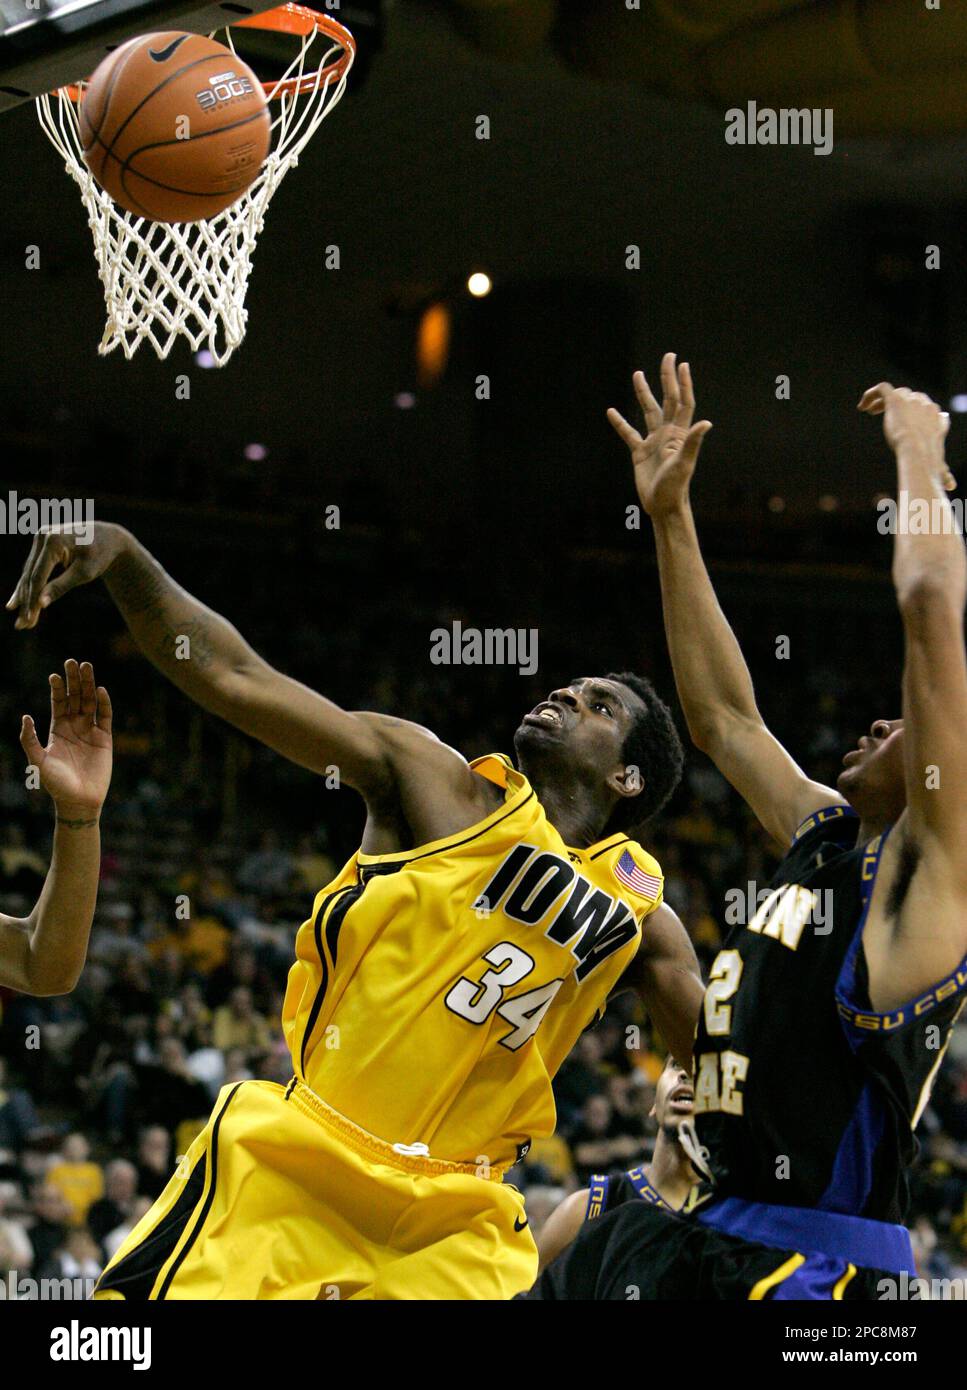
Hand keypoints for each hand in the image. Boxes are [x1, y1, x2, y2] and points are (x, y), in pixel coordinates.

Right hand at [6, 522, 126, 630]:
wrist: (108, 537)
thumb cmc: (100, 555)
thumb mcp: (84, 573)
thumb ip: (61, 586)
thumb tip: (41, 604)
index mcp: (54, 540)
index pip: (38, 576)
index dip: (32, 599)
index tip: (29, 619)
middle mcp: (42, 535)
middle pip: (30, 576)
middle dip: (26, 602)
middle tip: (22, 626)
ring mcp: (40, 538)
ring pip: (29, 574)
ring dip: (24, 598)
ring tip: (22, 622)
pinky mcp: (40, 544)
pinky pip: (32, 569)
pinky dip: (28, 587)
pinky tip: (17, 604)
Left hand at [21, 660, 112, 815]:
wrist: (78, 800)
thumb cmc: (55, 784)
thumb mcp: (37, 761)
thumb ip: (29, 739)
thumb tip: (25, 716)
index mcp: (57, 729)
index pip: (58, 702)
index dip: (57, 688)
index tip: (54, 675)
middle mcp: (74, 726)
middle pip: (75, 697)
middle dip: (74, 679)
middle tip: (73, 661)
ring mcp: (90, 731)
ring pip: (90, 702)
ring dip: (89, 685)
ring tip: (87, 667)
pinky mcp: (105, 739)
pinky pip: (106, 716)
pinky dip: (104, 703)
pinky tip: (100, 690)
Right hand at [607, 353, 712, 517]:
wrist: (662, 506)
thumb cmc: (675, 488)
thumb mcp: (683, 464)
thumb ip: (692, 442)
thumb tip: (706, 423)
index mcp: (678, 434)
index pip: (682, 402)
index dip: (683, 383)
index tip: (682, 364)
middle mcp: (667, 434)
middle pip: (667, 399)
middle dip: (667, 378)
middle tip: (668, 356)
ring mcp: (653, 442)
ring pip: (648, 411)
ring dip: (643, 393)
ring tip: (638, 374)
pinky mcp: (640, 453)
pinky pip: (628, 433)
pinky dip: (620, 423)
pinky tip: (611, 412)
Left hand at [858, 383, 955, 490]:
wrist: (916, 451)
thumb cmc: (927, 462)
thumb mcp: (938, 468)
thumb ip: (944, 474)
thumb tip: (952, 487)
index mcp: (936, 419)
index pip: (931, 410)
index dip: (918, 414)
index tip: (906, 422)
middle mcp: (926, 406)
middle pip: (913, 398)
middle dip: (901, 405)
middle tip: (884, 415)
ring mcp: (911, 400)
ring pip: (898, 392)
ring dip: (884, 401)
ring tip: (870, 410)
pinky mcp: (896, 398)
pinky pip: (882, 388)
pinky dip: (872, 394)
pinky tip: (862, 407)